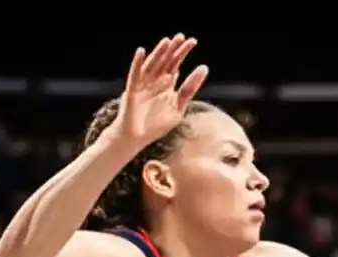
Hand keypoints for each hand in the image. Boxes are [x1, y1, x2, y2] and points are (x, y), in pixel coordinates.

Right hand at [107, 34, 208, 148]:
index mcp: (166, 85)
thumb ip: (190, 89)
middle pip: (165, 62)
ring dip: (158, 53)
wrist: (136, 138)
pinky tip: (142, 52)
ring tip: (167, 41)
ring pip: (152, 66)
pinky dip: (138, 63)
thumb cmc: (156, 125)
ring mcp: (143, 85)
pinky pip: (135, 74)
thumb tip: (204, 67)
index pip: (176, 65)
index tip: (192, 41)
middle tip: (182, 37)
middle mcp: (154, 82)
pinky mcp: (132, 91)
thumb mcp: (179, 107)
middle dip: (173, 50)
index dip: (182, 53)